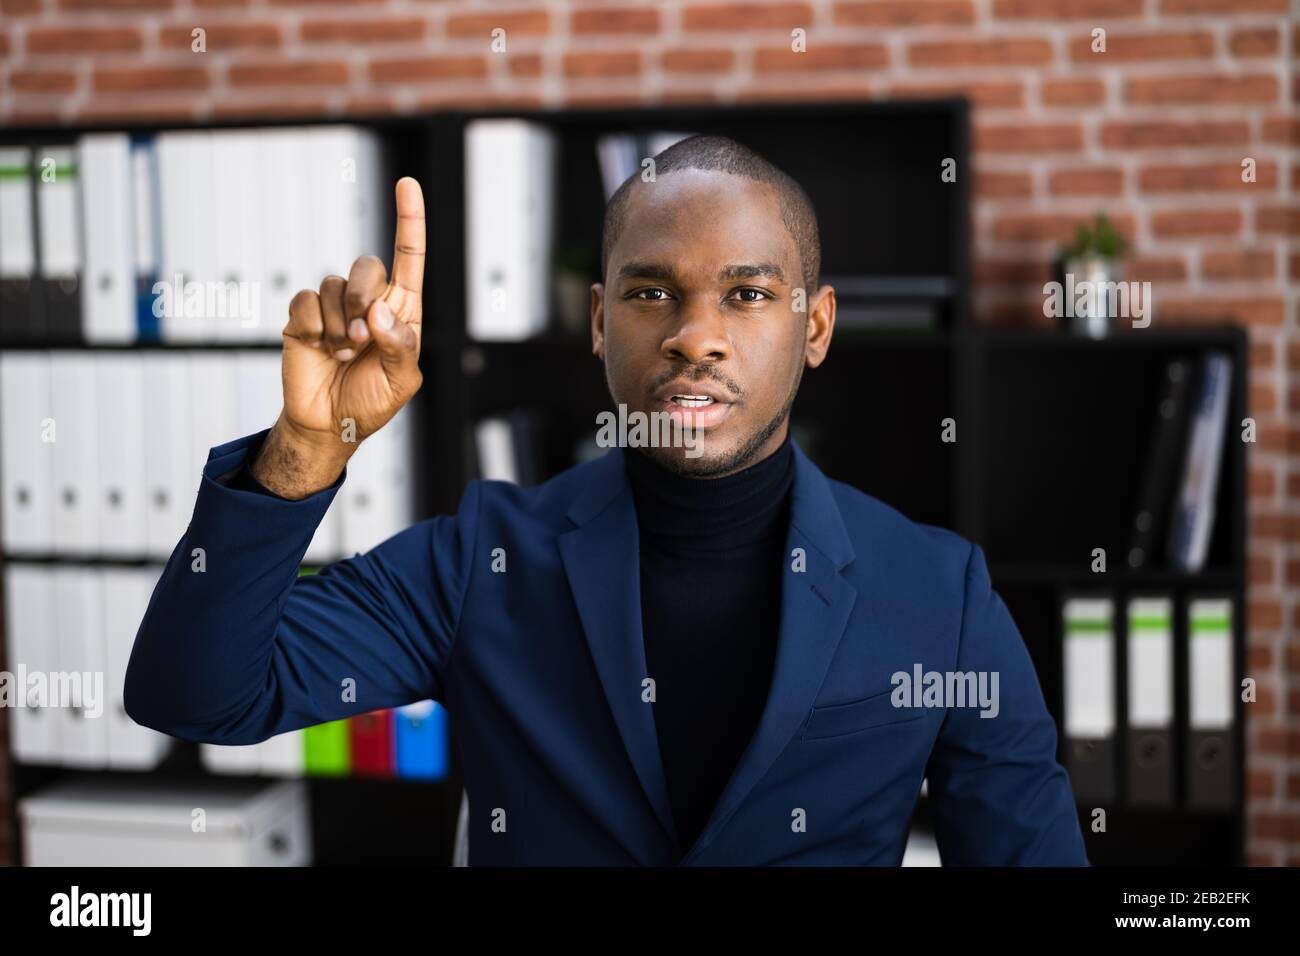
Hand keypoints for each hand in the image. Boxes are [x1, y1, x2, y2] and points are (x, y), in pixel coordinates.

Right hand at [278, 176, 425, 453]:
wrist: (328, 424)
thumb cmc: (372, 402)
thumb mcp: (402, 381)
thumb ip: (399, 345)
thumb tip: (380, 310)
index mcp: (401, 311)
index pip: (409, 258)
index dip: (409, 220)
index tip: (407, 183)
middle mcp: (369, 302)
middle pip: (366, 266)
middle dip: (363, 298)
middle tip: (362, 337)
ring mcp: (335, 308)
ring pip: (333, 285)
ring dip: (339, 324)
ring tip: (343, 353)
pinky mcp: (303, 318)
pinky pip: (305, 301)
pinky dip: (313, 327)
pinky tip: (320, 349)